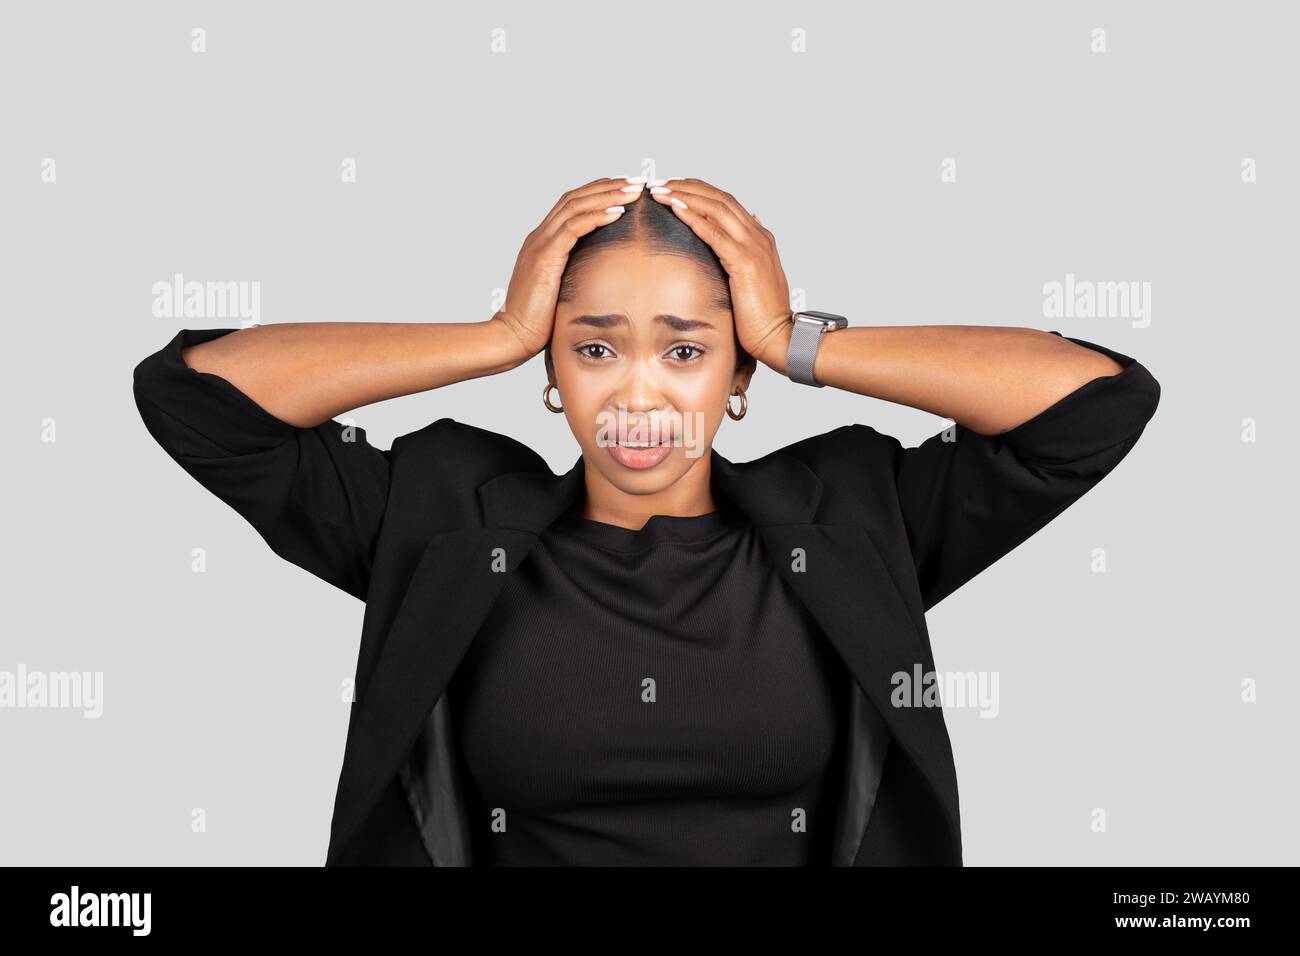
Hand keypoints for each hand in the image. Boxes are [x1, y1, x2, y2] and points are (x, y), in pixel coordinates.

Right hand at [491, 177, 643, 361]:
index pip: (573, 204)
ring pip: (576, 206)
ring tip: (634, 190)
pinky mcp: (544, 258)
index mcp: (543, 242)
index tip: (627, 188)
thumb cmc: (538, 321)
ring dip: (607, 196)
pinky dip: (596, 216)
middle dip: (609, 186)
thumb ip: (575, 274)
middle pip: (576, 197)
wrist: (512, 336)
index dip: (600, 192)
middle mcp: (540, 237)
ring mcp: (540, 245)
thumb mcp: (560, 290)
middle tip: (638, 181)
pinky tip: (618, 212)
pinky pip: (573, 228)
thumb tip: (601, 275)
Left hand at [647, 178, 792, 369]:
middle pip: (720, 198)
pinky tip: (676, 208)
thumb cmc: (761, 317)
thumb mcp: (751, 281)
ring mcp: (753, 247)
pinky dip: (695, 217)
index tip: (672, 188)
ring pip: (716, 209)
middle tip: (659, 183)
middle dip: (687, 187)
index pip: (726, 203)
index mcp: (759, 238)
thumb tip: (730, 243)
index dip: (698, 191)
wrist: (779, 337)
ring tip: (661, 191)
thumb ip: (741, 259)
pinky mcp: (745, 263)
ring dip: (686, 196)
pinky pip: (715, 234)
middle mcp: (758, 236)